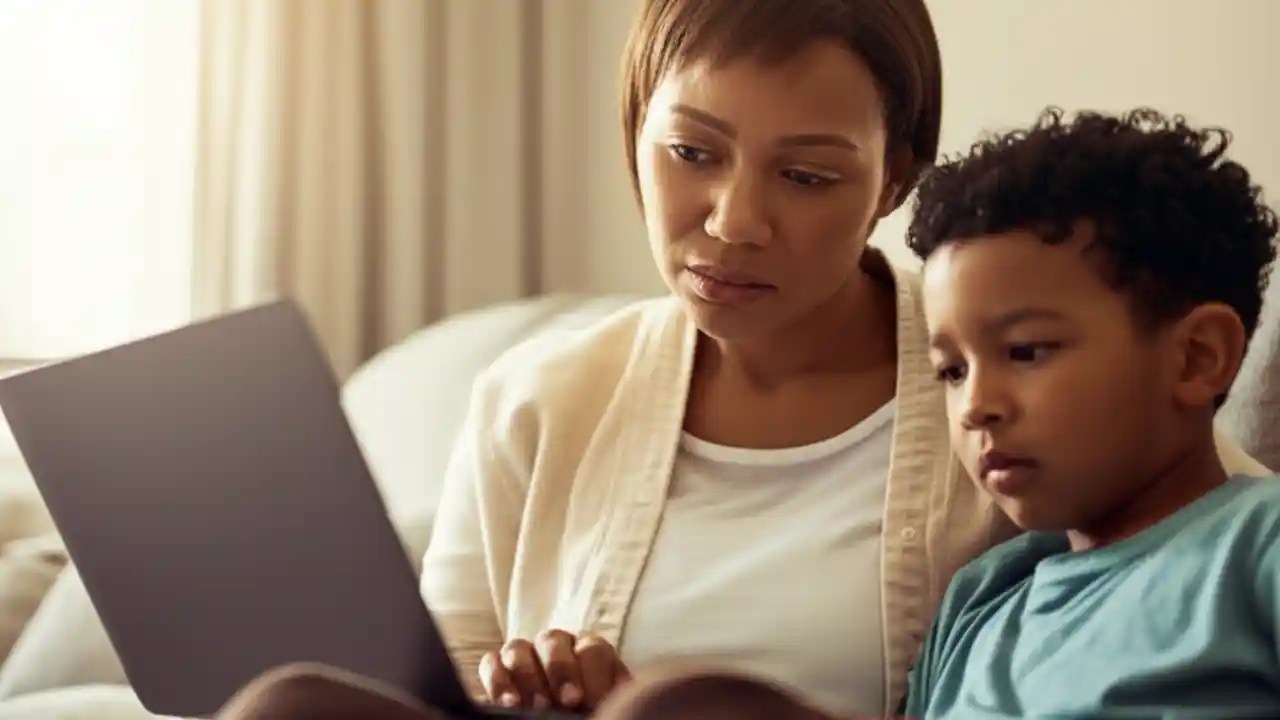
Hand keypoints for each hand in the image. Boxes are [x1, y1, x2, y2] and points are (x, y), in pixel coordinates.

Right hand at [479, 630, 631, 711]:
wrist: (564, 713)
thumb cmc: (590, 708)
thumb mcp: (604, 702)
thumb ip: (609, 697)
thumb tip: (611, 702)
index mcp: (589, 650)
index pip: (591, 649)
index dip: (593, 674)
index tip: (591, 700)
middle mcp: (556, 645)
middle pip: (553, 641)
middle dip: (561, 671)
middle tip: (568, 701)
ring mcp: (523, 653)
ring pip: (518, 647)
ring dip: (528, 676)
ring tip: (536, 707)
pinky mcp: (496, 668)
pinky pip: (491, 662)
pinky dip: (497, 680)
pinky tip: (507, 703)